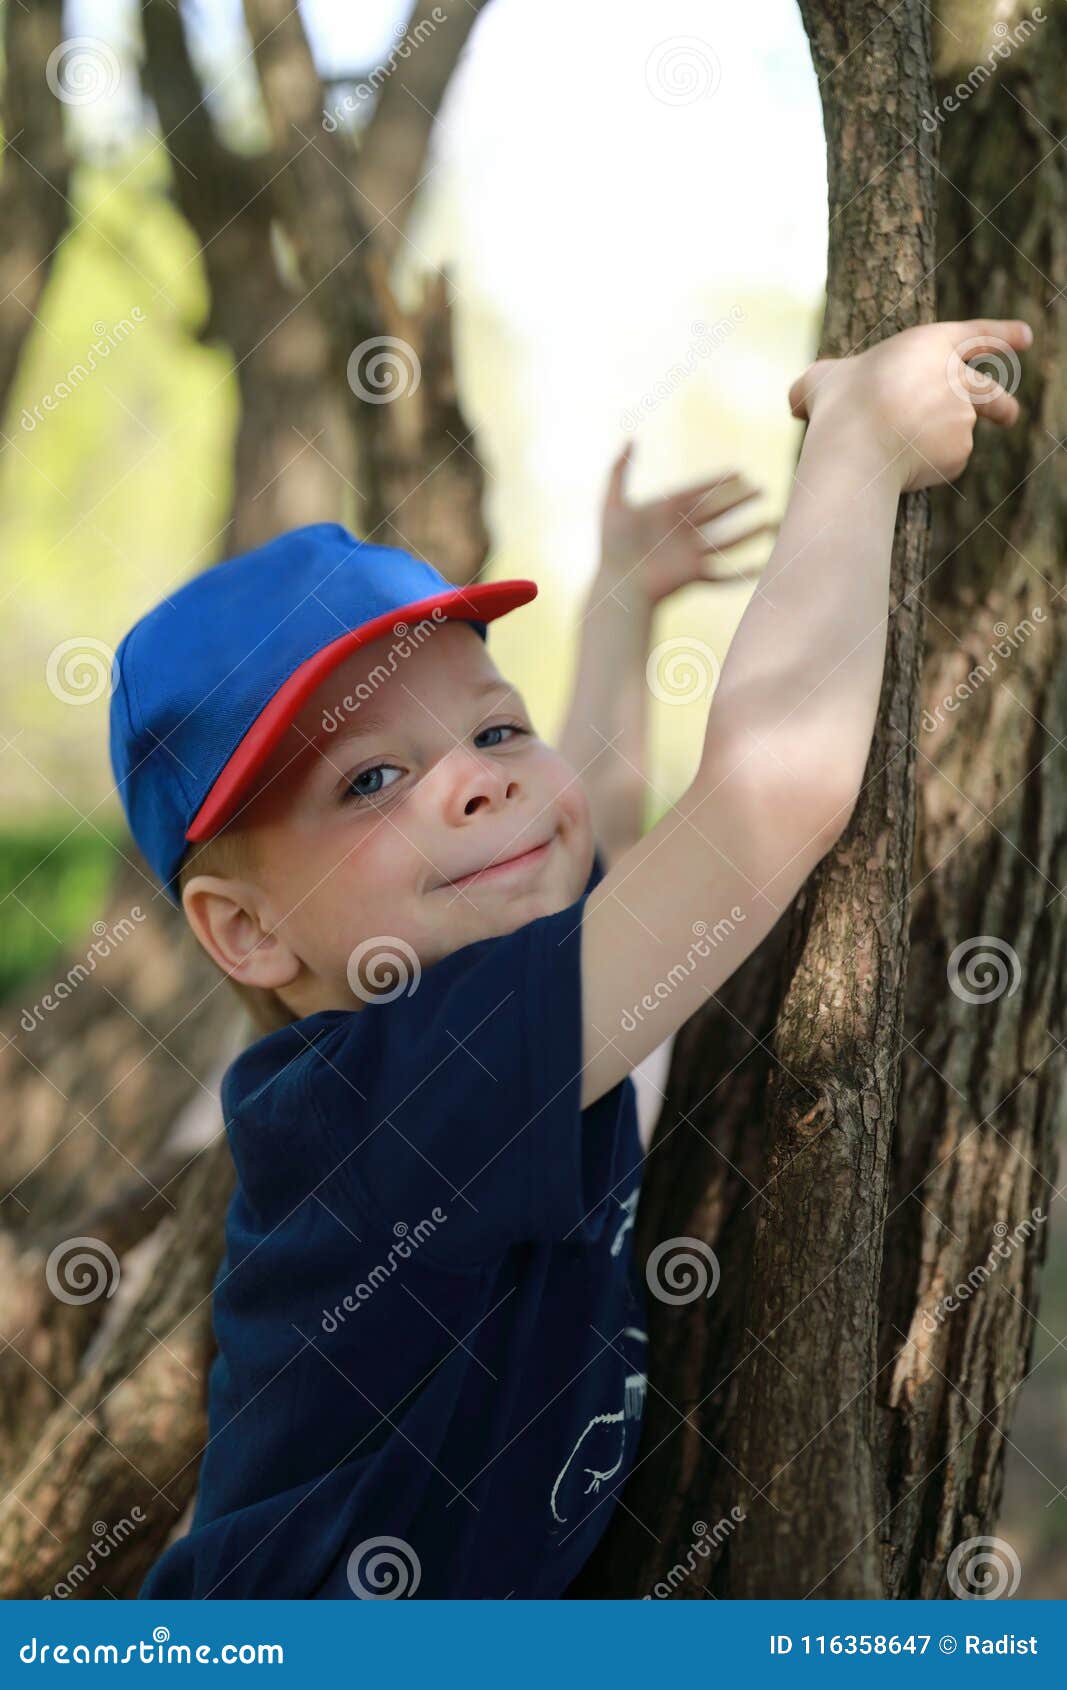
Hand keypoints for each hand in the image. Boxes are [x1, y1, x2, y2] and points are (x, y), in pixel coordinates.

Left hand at [598, 443, 775, 606]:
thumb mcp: (612, 502)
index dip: (719, 481)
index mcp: (666, 512)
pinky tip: (762, 565)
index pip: (698, 491)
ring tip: (773, 522)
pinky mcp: (694, 574)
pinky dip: (743, 571)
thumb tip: (630, 438)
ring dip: (750, 531)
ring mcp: (690, 553)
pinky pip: (724, 574)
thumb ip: (619, 470)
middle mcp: (682, 531)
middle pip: (718, 511)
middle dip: (741, 501)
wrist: (617, 582)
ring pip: (728, 540)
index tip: (739, 472)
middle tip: (763, 489)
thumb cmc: (612, 545)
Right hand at [787, 317, 1031, 492]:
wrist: (857, 445)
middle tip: (1008, 415)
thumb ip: (821, 383)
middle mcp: (956, 376)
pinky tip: (902, 469)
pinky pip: (948, 462)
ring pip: (958, 432)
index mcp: (931, 344)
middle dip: (1003, 406)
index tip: (1025, 337)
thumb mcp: (821, 380)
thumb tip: (795, 402)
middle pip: (991, 391)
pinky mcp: (960, 451)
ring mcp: (962, 415)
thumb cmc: (838, 405)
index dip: (1003, 333)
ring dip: (941, 443)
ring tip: (906, 455)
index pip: (978, 334)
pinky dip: (930, 467)